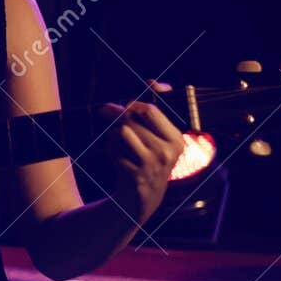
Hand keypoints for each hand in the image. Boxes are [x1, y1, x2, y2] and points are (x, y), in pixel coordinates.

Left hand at [98, 82, 185, 224]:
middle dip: (115, 115)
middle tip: (104, 111)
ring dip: (113, 135)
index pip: (149, 110)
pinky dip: (110, 151)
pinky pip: (113, 150)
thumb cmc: (147, 161)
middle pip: (131, 119)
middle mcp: (168, 151)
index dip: (132, 104)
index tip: (124, 105)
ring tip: (117, 143)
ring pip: (121, 132)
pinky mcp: (135, 175)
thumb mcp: (157, 138)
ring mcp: (152, 165)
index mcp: (176, 139)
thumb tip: (152, 81)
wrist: (142, 199)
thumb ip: (153, 112)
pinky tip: (117, 159)